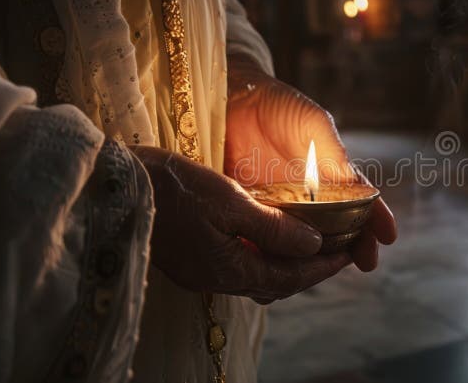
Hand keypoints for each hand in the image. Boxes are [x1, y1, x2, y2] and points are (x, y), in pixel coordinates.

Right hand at [131, 146, 351, 303]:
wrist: (117, 185)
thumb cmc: (174, 187)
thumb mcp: (230, 202)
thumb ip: (274, 228)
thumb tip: (314, 245)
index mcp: (231, 269)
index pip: (292, 276)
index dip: (324, 266)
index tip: (350, 253)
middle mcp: (218, 279)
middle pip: (278, 282)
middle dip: (310, 269)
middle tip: (336, 251)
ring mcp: (202, 272)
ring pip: (258, 277)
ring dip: (286, 266)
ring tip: (309, 246)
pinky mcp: (191, 260)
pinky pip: (239, 267)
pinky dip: (263, 257)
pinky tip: (269, 239)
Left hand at [224, 54, 396, 270]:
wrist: (229, 99)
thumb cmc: (277, 106)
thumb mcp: (312, 124)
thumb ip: (332, 151)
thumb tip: (357, 182)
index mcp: (329, 179)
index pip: (359, 205)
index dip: (376, 221)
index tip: (387, 237)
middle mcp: (307, 201)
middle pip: (335, 234)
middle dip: (352, 249)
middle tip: (364, 261)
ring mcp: (277, 211)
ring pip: (300, 246)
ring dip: (311, 262)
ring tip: (318, 272)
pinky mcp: (246, 215)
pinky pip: (260, 242)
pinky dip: (268, 259)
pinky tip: (271, 272)